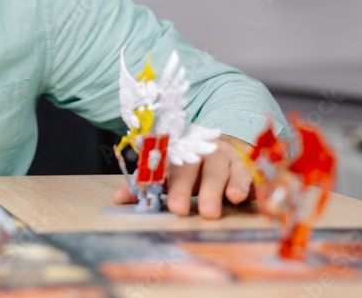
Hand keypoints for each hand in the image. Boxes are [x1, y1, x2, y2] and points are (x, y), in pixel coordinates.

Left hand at [112, 135, 254, 218]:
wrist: (225, 148)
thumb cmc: (191, 169)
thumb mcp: (169, 176)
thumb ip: (146, 187)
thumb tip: (118, 199)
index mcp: (175, 153)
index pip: (162, 164)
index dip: (155, 179)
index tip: (149, 195)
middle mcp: (197, 152)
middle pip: (188, 167)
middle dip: (183, 188)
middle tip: (178, 209)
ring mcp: (222, 157)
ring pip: (216, 170)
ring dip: (212, 190)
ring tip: (209, 212)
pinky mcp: (243, 165)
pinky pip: (244, 173)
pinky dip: (241, 184)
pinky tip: (236, 197)